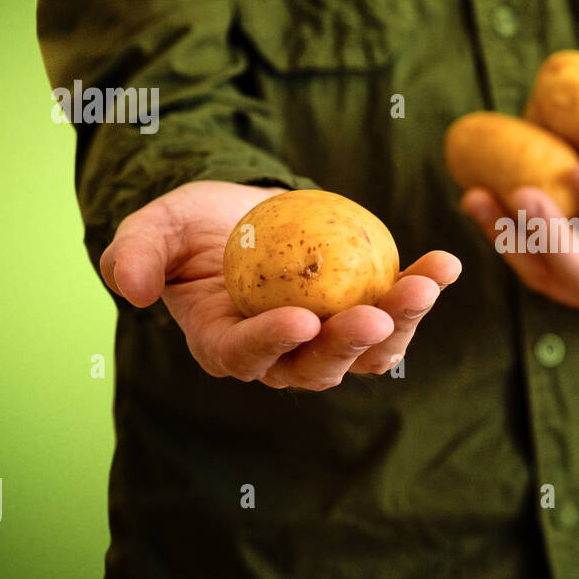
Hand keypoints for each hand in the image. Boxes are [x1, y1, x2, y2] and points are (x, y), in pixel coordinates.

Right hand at [99, 180, 460, 388]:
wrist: (246, 214)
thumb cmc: (195, 226)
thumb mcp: (156, 227)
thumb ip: (137, 253)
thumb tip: (131, 287)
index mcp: (226, 345)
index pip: (246, 355)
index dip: (271, 344)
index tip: (299, 321)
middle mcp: (282, 357)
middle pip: (318, 365)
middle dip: (349, 344)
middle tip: (374, 314)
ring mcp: (329, 341)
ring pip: (370, 349)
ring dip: (402, 322)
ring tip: (426, 283)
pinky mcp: (366, 315)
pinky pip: (399, 313)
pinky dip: (424, 289)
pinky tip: (447, 262)